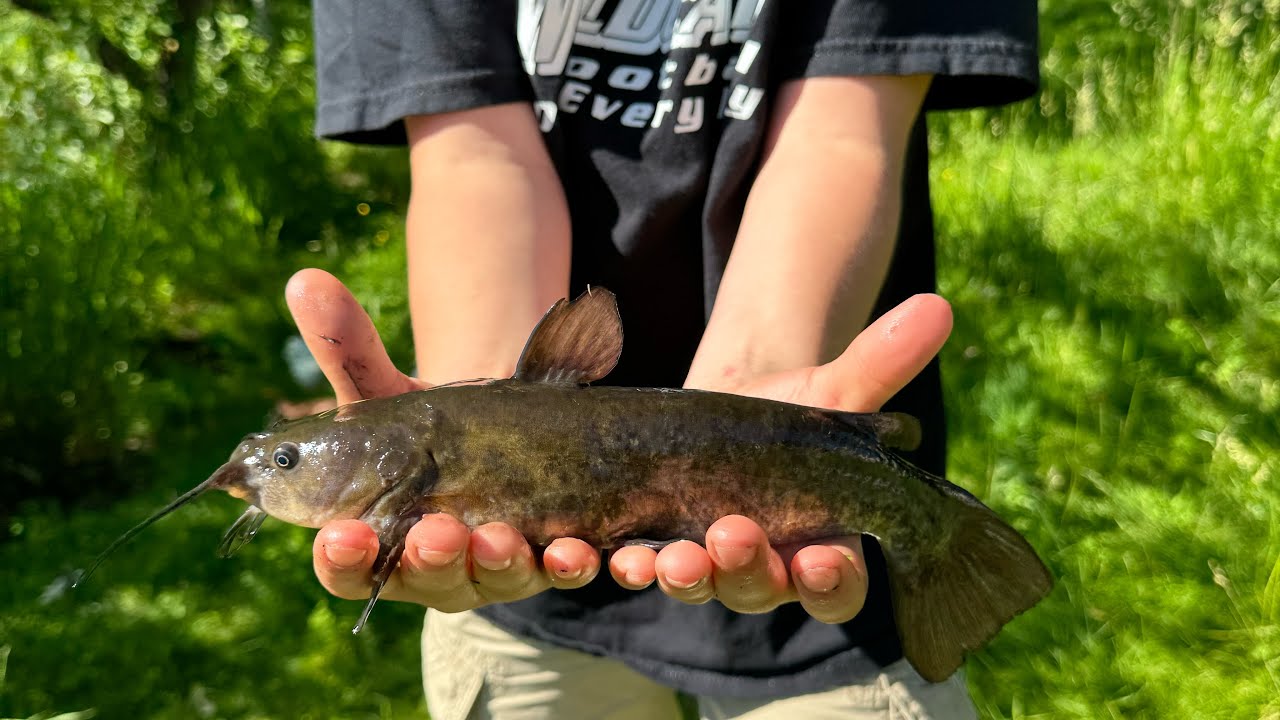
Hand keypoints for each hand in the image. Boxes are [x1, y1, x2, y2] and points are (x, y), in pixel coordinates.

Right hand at [285, 269, 601, 611]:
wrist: (504, 437)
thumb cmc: (425, 435)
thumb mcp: (387, 396)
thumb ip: (348, 351)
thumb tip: (305, 282)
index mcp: (383, 541)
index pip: (350, 567)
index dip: (344, 559)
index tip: (342, 536)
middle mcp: (444, 566)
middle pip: (432, 580)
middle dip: (433, 557)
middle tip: (435, 532)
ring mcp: (506, 565)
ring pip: (507, 579)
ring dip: (506, 562)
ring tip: (502, 535)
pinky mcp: (563, 554)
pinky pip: (579, 569)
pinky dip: (589, 565)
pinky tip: (597, 551)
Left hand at [608, 294, 953, 622]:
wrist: (725, 407)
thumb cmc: (792, 411)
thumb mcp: (833, 389)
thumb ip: (879, 364)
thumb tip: (937, 307)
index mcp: (822, 546)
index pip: (836, 586)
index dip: (829, 581)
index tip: (819, 559)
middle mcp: (766, 569)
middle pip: (761, 588)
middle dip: (746, 568)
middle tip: (731, 538)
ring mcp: (708, 564)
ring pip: (698, 584)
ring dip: (682, 576)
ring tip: (664, 559)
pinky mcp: (656, 546)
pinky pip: (641, 565)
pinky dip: (627, 562)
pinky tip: (604, 552)